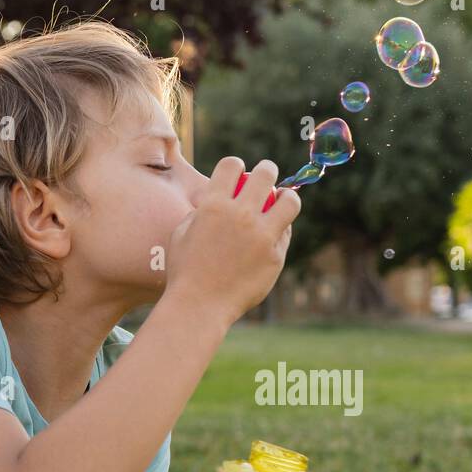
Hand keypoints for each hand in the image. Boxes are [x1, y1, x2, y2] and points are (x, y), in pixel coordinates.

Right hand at [164, 156, 300, 327]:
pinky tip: (274, 233)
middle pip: (265, 174)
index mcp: (214, 205)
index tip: (239, 174)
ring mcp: (261, 235)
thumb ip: (200, 212)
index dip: (236, 166)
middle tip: (266, 177)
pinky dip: (281, 229)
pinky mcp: (275, 255)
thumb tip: (213, 198)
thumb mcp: (182, 233)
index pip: (232, 165)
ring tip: (283, 200)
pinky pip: (285, 233)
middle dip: (266, 170)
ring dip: (286, 197)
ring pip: (289, 201)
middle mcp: (240, 215)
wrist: (199, 305)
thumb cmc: (185, 271)